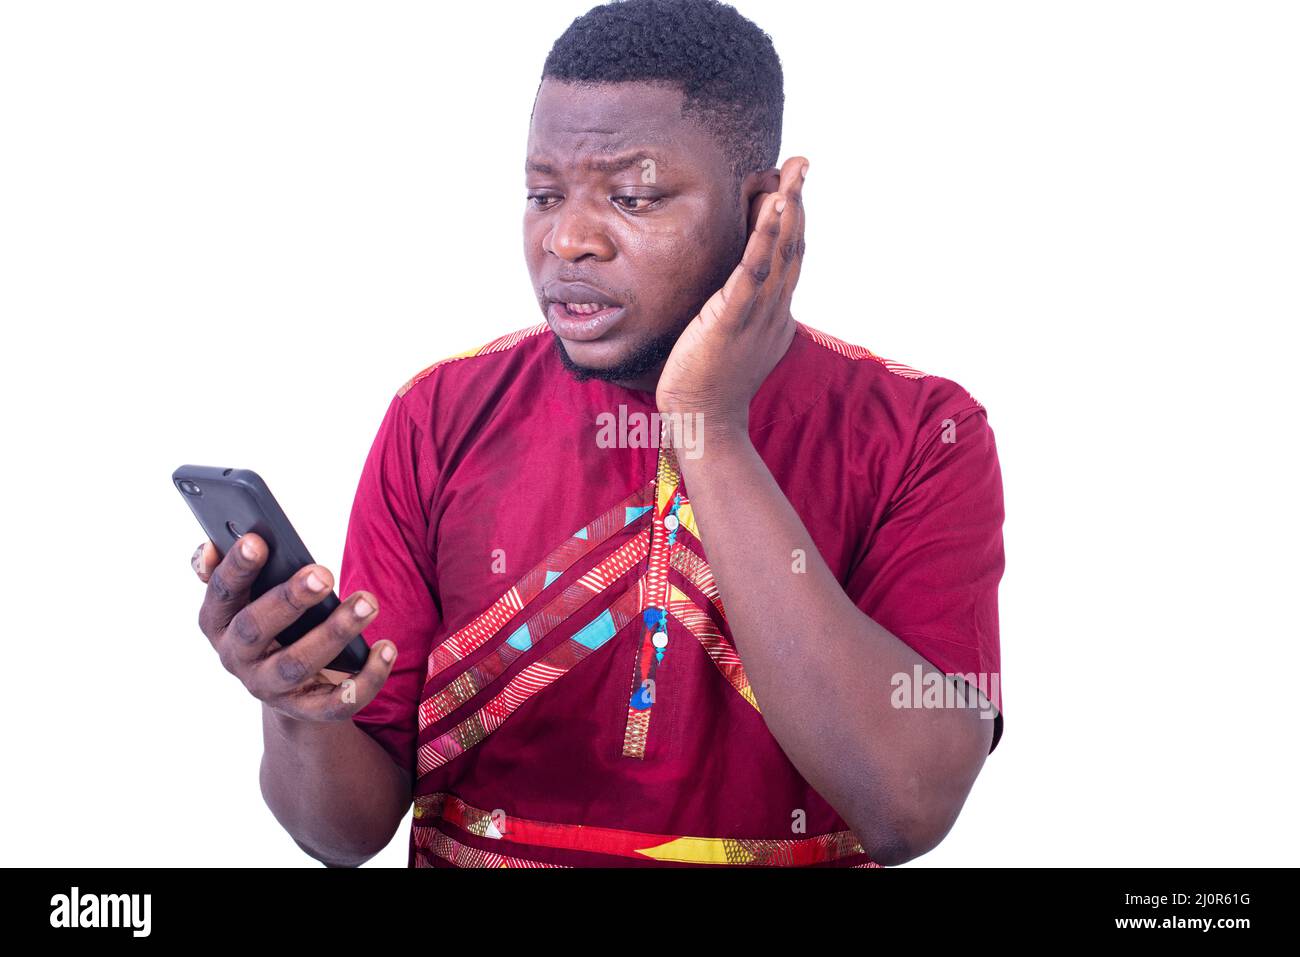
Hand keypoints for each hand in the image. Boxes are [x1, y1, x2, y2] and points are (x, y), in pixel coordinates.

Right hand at [191, 533, 395, 722]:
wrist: (288, 686)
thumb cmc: (272, 620)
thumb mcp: (247, 596)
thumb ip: (228, 569)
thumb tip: (208, 548)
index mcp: (218, 623)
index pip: (222, 593)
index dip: (236, 568)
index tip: (258, 540)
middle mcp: (237, 658)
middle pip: (256, 630)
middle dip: (289, 600)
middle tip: (324, 573)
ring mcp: (269, 688)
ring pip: (297, 664)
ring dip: (335, 632)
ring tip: (367, 602)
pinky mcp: (305, 710)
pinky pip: (336, 703)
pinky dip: (365, 678)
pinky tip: (386, 649)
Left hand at [655, 155, 807, 437]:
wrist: (704, 422)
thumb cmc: (710, 382)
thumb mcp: (733, 337)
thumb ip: (739, 309)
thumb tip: (736, 285)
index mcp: (773, 313)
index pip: (790, 258)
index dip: (794, 220)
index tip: (794, 185)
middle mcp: (772, 310)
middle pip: (793, 248)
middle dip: (797, 203)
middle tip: (801, 164)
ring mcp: (756, 315)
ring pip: (779, 255)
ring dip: (787, 212)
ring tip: (791, 176)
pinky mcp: (731, 320)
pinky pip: (752, 273)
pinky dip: (764, 238)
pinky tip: (769, 209)